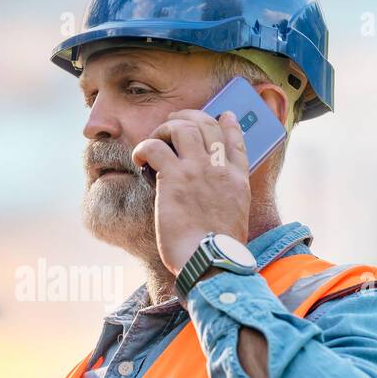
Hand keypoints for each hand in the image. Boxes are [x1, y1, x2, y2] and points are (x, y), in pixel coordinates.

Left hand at [132, 109, 250, 276]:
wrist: (212, 262)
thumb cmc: (217, 252)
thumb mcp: (235, 220)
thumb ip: (227, 202)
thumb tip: (210, 205)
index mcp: (238, 180)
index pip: (236, 141)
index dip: (229, 124)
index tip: (224, 115)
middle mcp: (220, 169)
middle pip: (207, 124)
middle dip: (187, 117)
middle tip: (172, 122)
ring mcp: (198, 170)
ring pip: (181, 127)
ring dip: (164, 129)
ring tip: (154, 142)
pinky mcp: (174, 177)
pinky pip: (154, 146)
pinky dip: (143, 148)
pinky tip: (139, 159)